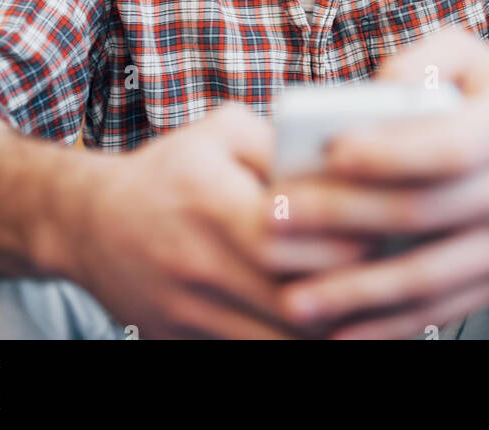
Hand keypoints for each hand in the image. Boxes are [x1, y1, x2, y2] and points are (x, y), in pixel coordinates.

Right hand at [69, 102, 363, 338]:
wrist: (93, 224)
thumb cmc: (172, 169)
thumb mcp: (223, 132)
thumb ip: (281, 143)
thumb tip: (348, 164)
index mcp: (209, 200)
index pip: (290, 233)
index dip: (345, 237)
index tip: (388, 228)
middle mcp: (197, 263)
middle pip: (293, 298)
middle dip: (351, 288)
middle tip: (396, 270)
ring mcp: (188, 313)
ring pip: (280, 341)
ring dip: (332, 327)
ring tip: (373, 303)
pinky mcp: (184, 344)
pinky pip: (253, 355)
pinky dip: (296, 345)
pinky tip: (330, 326)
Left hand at [267, 28, 488, 338]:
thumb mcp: (467, 54)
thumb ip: (421, 60)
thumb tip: (378, 90)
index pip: (450, 146)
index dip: (391, 151)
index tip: (329, 151)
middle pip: (426, 213)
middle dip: (344, 219)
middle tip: (275, 218)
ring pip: (431, 277)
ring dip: (358, 293)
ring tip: (294, 297)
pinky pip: (444, 309)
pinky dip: (390, 325)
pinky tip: (339, 332)